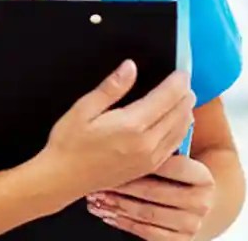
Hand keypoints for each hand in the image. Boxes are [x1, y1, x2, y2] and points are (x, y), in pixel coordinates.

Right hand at [31, 60, 195, 210]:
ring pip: (182, 129)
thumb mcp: (84, 109)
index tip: (181, 71)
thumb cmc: (69, 145)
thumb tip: (130, 67)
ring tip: (181, 97)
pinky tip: (175, 121)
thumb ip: (112, 87)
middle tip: (182, 81)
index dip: (179, 81)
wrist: (62, 180)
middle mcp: (147, 143)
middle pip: (181, 112)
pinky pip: (175, 145)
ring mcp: (150, 158)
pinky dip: (180, 129)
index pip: (169, 96)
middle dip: (185, 93)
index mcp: (132, 125)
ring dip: (185, 111)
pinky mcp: (149, 168)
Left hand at [85, 155, 215, 239]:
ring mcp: (191, 224)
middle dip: (124, 184)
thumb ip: (165, 144)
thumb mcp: (180, 160)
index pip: (174, 165)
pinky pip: (144, 231)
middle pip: (155, 192)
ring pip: (146, 213)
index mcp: (204, 178)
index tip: (118, 150)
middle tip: (99, 176)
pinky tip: (106, 212)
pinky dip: (122, 222)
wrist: (194, 207)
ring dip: (117, 204)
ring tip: (97, 194)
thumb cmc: (177, 178)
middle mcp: (202, 203)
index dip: (145, 157)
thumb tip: (142, 118)